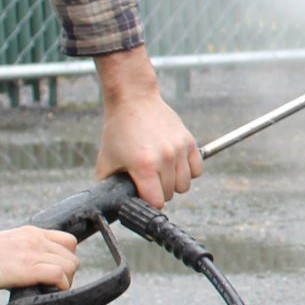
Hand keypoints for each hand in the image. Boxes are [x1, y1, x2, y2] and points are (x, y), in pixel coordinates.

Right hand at [0, 225, 80, 292]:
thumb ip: (22, 254)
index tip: (54, 273)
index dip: (65, 259)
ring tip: (46, 290)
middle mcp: (37, 239)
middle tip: (49, 286)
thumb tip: (29, 271)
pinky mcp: (28, 268)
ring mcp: (34, 252)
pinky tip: (44, 291)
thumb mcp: (6, 248)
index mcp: (32, 233)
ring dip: (65, 281)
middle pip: (72, 256)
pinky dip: (59, 286)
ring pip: (71, 265)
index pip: (68, 242)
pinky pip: (59, 276)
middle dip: (67, 274)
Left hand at [94, 46, 200, 207]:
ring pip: (185, 185)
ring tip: (162, 173)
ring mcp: (179, 150)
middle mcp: (165, 158)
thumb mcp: (106, 161)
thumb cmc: (119, 130)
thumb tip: (110, 203)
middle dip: (159, 191)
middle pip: (170, 194)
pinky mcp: (189, 142)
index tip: (143, 197)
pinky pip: (197, 169)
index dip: (148, 203)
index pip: (156, 202)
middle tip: (148, 181)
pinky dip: (188, 171)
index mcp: (144, 166)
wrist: (133, 101)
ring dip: (174, 183)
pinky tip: (175, 165)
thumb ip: (109, 185)